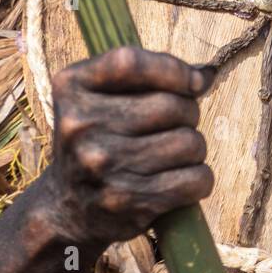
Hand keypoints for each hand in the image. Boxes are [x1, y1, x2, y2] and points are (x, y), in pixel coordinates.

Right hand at [43, 47, 214, 249]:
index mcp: (71, 88)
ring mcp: (101, 165)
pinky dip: (200, 179)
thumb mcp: (100, 96)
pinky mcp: (125, 201)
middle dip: (189, 113)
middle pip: (170, 106)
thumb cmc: (98, 140)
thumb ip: (146, 77)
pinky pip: (194, 179)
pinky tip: (181, 180)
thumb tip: (203, 76)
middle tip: (178, 125)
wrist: (68, 209)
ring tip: (175, 155)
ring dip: (194, 149)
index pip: (131, 63)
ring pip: (189, 143)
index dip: (174, 70)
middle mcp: (80, 125)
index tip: (194, 83)